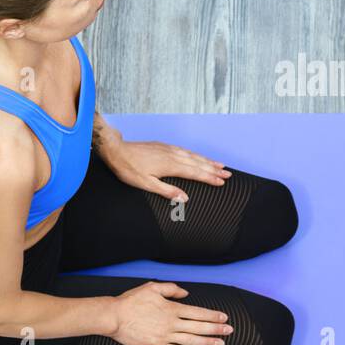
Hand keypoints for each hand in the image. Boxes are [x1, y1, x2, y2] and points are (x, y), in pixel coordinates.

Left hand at [106, 139, 231, 201]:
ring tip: (219, 164)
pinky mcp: (164, 146)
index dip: (209, 178)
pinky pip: (185, 151)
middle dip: (214, 169)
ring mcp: (169, 149)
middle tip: (228, 173)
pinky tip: (198, 157)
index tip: (222, 181)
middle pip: (198, 163)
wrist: (117, 150)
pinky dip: (196, 155)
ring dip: (207, 161)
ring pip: (193, 156)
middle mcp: (173, 155)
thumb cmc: (129, 169)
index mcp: (171, 166)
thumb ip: (167, 191)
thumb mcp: (146, 184)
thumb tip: (184, 198)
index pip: (195, 173)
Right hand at [109, 281, 232, 344]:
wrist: (114, 317)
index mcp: (172, 308)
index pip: (198, 312)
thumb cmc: (131, 301)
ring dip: (208, 342)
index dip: (212, 316)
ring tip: (221, 344)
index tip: (224, 318)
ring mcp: (165, 337)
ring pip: (191, 341)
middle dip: (216, 329)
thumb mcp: (152, 287)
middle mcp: (171, 323)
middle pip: (199, 327)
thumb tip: (186, 293)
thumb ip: (172, 289)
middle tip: (229, 331)